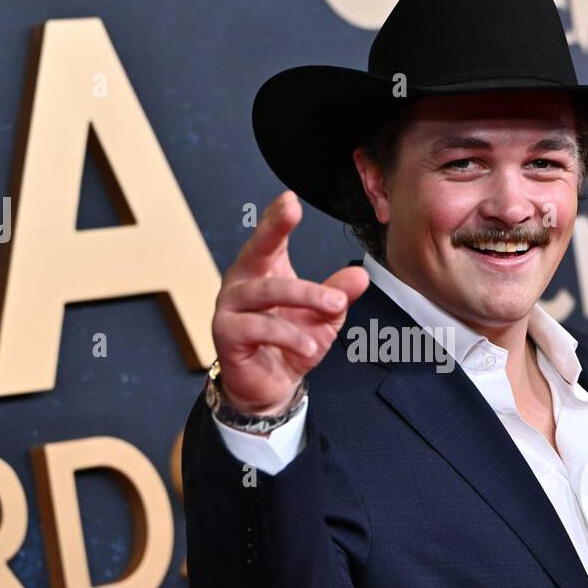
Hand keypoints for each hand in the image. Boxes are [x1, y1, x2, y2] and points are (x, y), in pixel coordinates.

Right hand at [212, 191, 369, 415]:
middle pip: (260, 254)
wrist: (269, 386)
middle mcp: (241, 281)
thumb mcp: (323, 317)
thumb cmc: (290, 343)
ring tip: (334, 308)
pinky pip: (259, 328)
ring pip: (267, 291)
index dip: (276, 218)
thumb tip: (361, 277)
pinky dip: (289, 336)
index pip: (269, 238)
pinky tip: (309, 346)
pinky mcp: (227, 334)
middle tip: (332, 280)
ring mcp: (230, 307)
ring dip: (305, 298)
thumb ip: (339, 295)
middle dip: (283, 242)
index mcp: (263, 269)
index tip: (289, 200)